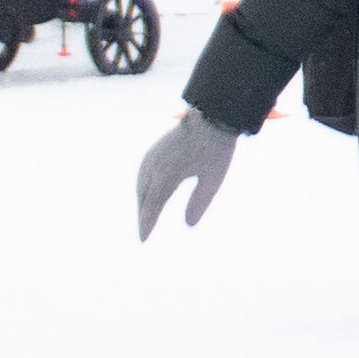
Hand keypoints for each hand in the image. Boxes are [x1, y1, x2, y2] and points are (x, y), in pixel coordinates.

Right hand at [137, 108, 238, 239]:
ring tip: (145, 216)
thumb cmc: (216, 149)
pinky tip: (146, 192)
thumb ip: (199, 202)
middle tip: (144, 234)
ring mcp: (153, 156)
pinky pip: (143, 172)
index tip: (144, 240)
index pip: (153, 206)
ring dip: (142, 201)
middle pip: (144, 197)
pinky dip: (142, 186)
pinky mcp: (155, 149)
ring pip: (142, 185)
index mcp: (168, 175)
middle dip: (144, 215)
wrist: (212, 117)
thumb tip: (188, 225)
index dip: (147, 224)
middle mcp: (155, 166)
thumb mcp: (212, 180)